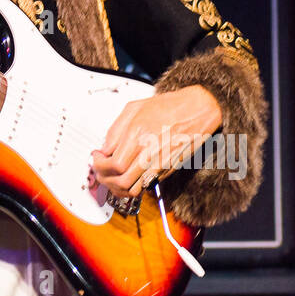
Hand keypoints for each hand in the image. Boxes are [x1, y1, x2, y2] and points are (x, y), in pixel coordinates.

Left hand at [90, 86, 222, 198]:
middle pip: (121, 180)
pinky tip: (129, 176)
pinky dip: (134, 186)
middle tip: (101, 172)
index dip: (99, 166)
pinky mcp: (169, 169)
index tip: (96, 159)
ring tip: (112, 178)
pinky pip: (147, 186)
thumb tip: (104, 147)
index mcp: (137, 134)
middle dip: (105, 179)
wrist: (197, 110)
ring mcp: (160, 163)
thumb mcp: (134, 108)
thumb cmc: (168, 106)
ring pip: (134, 189)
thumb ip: (115, 129)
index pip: (113, 164)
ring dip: (118, 188)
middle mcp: (149, 151)